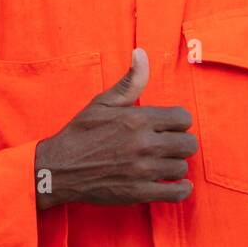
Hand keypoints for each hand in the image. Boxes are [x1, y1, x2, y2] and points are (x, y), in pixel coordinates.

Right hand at [34, 48, 195, 209]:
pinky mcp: (139, 192)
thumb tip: (141, 53)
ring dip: (175, 165)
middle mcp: (144, 144)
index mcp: (137, 119)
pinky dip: (181, 189)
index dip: (178, 121)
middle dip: (180, 142)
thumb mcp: (102, 102)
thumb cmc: (80, 133)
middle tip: (168, 145)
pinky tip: (176, 184)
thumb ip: (130, 81)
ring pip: (182, 167)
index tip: (168, 126)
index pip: (183, 118)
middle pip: (188, 143)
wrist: (58, 169)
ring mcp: (143, 170)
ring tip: (162, 163)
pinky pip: (176, 193)